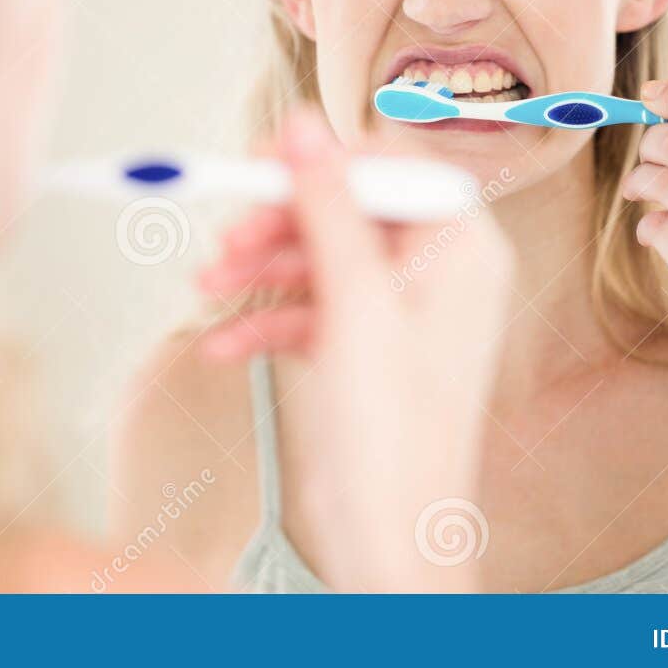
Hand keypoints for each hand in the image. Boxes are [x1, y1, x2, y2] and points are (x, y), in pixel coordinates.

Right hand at [195, 106, 512, 589]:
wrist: (390, 543)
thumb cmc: (396, 431)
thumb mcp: (356, 303)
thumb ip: (329, 206)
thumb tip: (305, 124)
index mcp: (463, 248)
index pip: (391, 167)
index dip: (322, 159)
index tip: (257, 161)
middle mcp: (439, 273)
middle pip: (348, 210)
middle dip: (279, 222)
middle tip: (223, 236)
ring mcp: (401, 313)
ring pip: (322, 259)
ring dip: (259, 270)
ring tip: (204, 286)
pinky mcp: (367, 351)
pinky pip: (312, 312)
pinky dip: (266, 321)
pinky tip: (220, 346)